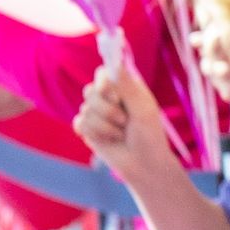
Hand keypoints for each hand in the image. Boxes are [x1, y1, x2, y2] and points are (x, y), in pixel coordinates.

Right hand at [71, 56, 168, 178]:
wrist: (143, 164)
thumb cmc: (149, 136)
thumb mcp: (143, 110)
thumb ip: (127, 87)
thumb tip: (115, 65)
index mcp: (124, 88)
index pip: (104, 73)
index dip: (102, 80)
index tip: (106, 90)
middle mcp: (109, 98)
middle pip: (90, 91)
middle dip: (106, 109)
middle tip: (124, 120)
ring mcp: (96, 113)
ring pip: (85, 110)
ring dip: (105, 126)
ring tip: (120, 134)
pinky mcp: (87, 128)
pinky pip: (80, 123)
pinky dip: (95, 133)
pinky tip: (108, 139)